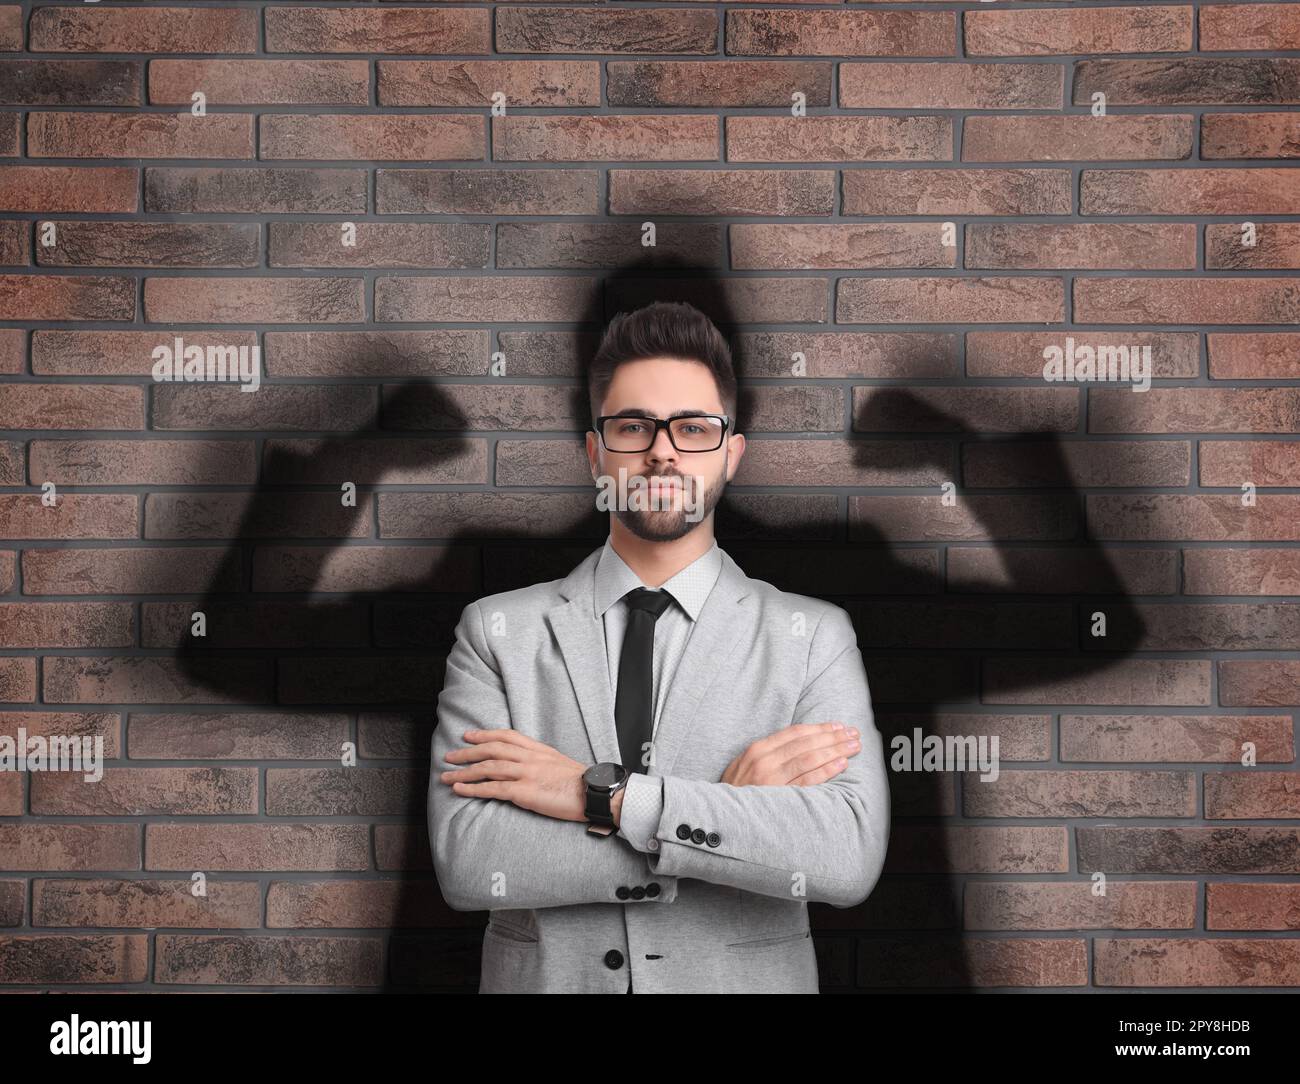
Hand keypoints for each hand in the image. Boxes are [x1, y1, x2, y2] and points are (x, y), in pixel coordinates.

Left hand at [440, 728, 588, 822]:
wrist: (594, 793)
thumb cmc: (581, 783)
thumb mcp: (560, 763)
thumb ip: (541, 760)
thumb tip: (527, 765)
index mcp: (538, 749)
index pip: (506, 736)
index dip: (485, 735)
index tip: (469, 736)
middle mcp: (529, 757)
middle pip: (491, 749)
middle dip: (467, 752)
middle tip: (450, 756)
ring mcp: (525, 773)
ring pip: (487, 767)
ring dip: (463, 772)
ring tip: (446, 776)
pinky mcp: (524, 792)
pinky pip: (492, 788)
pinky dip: (473, 788)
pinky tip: (459, 789)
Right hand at [721, 722, 860, 786]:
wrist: (720, 816)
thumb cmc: (736, 791)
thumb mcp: (745, 765)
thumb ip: (768, 753)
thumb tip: (799, 744)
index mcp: (758, 749)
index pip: (795, 733)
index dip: (819, 728)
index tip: (838, 726)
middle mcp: (765, 761)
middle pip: (806, 743)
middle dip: (833, 737)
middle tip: (854, 734)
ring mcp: (772, 779)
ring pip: (810, 759)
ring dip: (835, 750)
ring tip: (853, 747)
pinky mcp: (779, 796)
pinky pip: (808, 781)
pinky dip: (826, 771)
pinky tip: (841, 765)